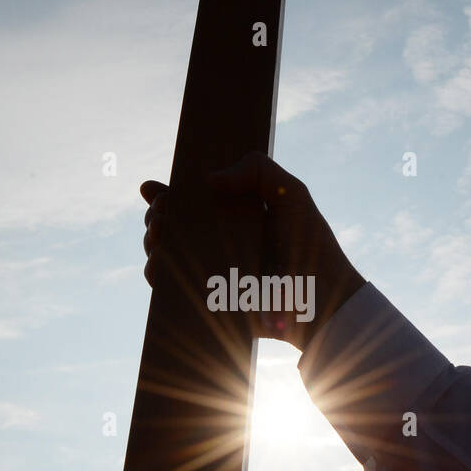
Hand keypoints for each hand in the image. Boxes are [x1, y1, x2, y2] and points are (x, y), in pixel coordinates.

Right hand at [140, 151, 364, 349]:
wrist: (319, 300)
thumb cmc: (311, 247)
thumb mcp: (290, 194)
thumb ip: (258, 170)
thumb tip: (209, 178)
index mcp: (234, 214)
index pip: (192, 198)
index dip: (167, 191)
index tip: (150, 188)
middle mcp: (217, 240)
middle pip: (170, 222)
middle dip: (157, 212)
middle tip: (162, 209)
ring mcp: (209, 269)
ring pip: (163, 251)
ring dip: (152, 238)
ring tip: (161, 231)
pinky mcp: (206, 298)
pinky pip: (169, 287)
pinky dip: (156, 272)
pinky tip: (158, 261)